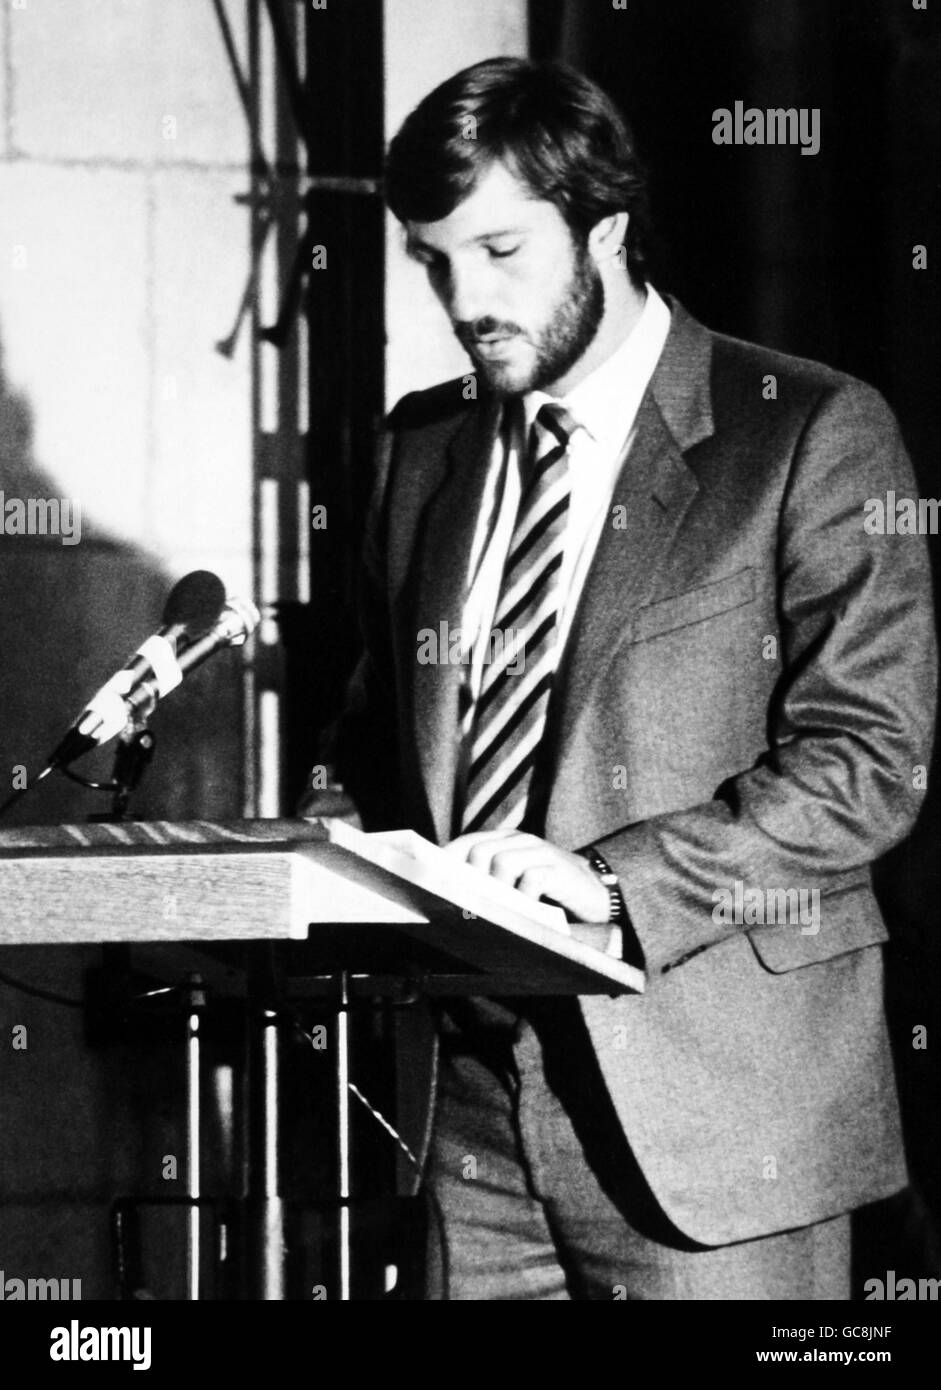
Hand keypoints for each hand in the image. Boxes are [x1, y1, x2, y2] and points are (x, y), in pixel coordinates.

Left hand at [444, 830, 610, 923]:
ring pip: (502, 861)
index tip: (433, 884)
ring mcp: (540, 852)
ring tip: (496, 911)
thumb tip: (453, 898)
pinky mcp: (558, 869)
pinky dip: (524, 898)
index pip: (466, 843)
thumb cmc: (550, 892)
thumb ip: (492, 882)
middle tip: (468, 905)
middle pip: (480, 851)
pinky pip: (532, 879)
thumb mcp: (518, 883)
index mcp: (506, 841)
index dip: (447, 862)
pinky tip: (525, 913)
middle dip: (469, 879)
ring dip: (496, 890)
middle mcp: (521, 841)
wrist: (599, 892)